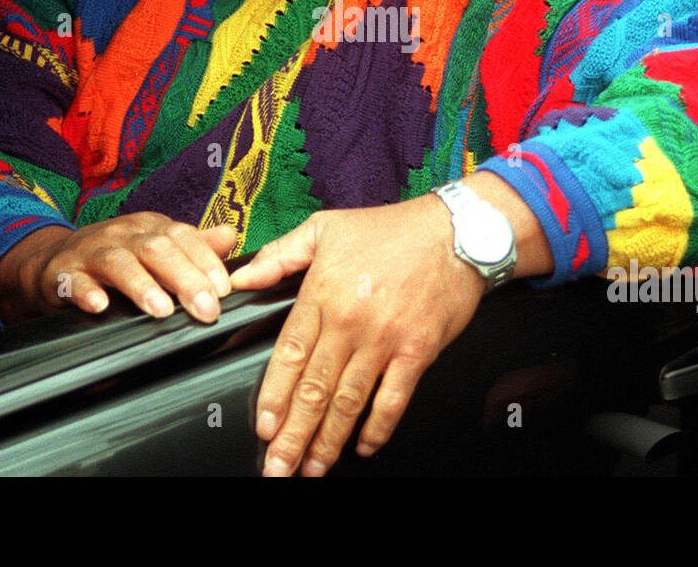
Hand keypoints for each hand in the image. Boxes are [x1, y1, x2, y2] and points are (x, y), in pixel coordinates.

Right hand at [0, 213, 237, 324]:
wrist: (53, 260)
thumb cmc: (116, 256)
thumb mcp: (155, 245)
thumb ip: (193, 245)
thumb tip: (229, 236)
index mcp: (149, 227)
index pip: (183, 237)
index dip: (205, 262)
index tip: (223, 290)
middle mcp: (122, 234)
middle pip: (157, 249)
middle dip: (184, 279)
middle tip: (205, 309)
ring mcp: (91, 252)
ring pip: (118, 262)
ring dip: (141, 286)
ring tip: (161, 310)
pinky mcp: (62, 273)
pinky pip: (73, 281)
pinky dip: (86, 292)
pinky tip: (100, 306)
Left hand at [229, 198, 484, 475]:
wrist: (457, 231)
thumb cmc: (391, 229)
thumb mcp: (325, 228)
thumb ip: (279, 255)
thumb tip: (240, 277)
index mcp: (323, 293)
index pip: (289, 354)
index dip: (274, 396)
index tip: (263, 427)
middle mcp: (351, 321)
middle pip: (314, 389)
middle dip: (293, 434)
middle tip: (278, 467)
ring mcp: (385, 340)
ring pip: (348, 401)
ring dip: (327, 441)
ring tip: (311, 469)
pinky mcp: (418, 351)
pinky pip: (393, 399)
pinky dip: (378, 428)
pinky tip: (363, 446)